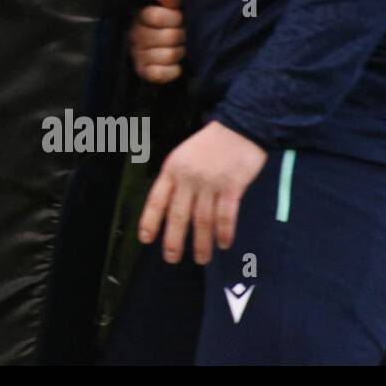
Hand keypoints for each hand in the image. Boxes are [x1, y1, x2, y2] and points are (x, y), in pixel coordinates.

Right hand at [130, 0, 184, 83]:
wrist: (170, 48)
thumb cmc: (174, 24)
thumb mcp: (176, 6)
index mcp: (141, 16)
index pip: (155, 15)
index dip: (174, 17)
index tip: (181, 18)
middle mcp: (135, 35)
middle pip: (168, 36)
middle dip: (183, 36)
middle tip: (184, 35)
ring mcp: (137, 54)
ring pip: (168, 55)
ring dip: (180, 53)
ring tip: (181, 49)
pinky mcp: (143, 72)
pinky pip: (159, 74)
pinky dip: (173, 71)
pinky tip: (177, 65)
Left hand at [139, 121, 267, 264]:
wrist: (239, 126)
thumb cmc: (210, 143)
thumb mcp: (183, 155)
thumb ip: (177, 179)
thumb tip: (171, 207)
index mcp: (172, 169)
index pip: (156, 199)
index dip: (150, 220)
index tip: (145, 239)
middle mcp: (188, 178)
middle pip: (178, 215)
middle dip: (173, 240)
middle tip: (171, 258)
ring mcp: (210, 183)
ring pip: (202, 220)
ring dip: (201, 243)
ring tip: (200, 258)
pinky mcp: (232, 186)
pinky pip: (226, 215)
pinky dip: (224, 232)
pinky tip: (223, 244)